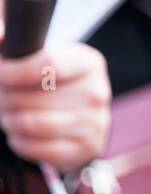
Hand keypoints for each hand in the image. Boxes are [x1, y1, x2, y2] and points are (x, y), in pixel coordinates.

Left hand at [0, 41, 110, 170]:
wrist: (77, 118)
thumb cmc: (49, 84)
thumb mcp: (37, 58)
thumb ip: (12, 45)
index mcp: (89, 62)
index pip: (49, 63)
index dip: (15, 71)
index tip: (1, 74)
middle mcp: (98, 91)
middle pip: (35, 97)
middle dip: (6, 99)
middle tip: (3, 97)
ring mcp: (96, 122)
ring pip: (34, 124)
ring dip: (10, 121)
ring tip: (9, 115)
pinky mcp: (89, 147)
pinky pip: (40, 149)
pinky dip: (20, 142)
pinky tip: (20, 133)